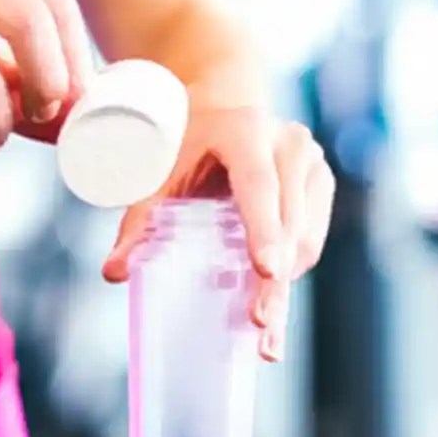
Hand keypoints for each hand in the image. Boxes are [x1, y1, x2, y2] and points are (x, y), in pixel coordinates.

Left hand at [102, 108, 335, 362]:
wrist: (224, 110)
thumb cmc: (186, 146)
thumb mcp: (159, 175)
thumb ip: (139, 223)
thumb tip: (115, 273)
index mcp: (244, 132)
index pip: (259, 186)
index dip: (264, 229)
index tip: (268, 270)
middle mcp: (288, 143)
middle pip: (287, 222)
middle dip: (275, 280)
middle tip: (262, 326)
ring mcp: (312, 162)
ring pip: (305, 236)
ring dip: (285, 281)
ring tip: (262, 321)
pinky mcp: (322, 181)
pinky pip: (313, 237)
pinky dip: (292, 268)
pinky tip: (270, 290)